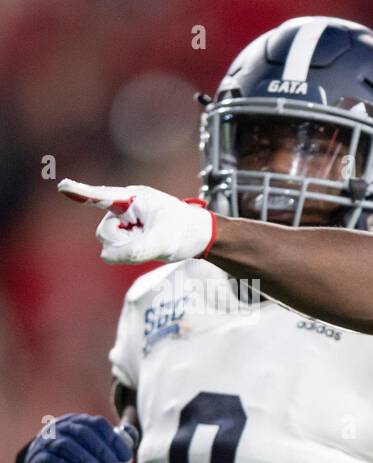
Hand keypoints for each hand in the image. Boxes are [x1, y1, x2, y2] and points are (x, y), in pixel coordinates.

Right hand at [15, 414, 136, 462]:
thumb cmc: (82, 459)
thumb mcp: (100, 448)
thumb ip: (117, 440)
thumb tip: (132, 432)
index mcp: (77, 421)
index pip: (97, 424)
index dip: (114, 441)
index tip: (127, 459)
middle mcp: (60, 427)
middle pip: (84, 435)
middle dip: (104, 455)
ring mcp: (45, 441)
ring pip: (68, 447)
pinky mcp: (35, 458)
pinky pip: (51, 461)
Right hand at [58, 179, 215, 263]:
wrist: (200, 235)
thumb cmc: (185, 232)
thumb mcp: (163, 243)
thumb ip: (135, 251)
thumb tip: (106, 256)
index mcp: (135, 198)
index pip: (103, 196)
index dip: (82, 192)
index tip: (63, 186)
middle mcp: (125, 207)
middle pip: (105, 232)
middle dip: (123, 243)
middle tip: (150, 241)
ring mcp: (125, 219)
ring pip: (110, 242)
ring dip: (128, 247)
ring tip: (152, 242)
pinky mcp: (127, 231)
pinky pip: (118, 247)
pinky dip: (130, 251)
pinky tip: (144, 244)